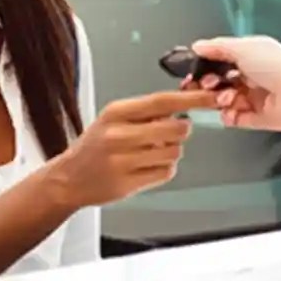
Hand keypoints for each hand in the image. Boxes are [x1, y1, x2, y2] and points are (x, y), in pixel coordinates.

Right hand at [50, 90, 217, 207]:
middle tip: (174, 131)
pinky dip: (164, 168)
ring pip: (174, 152)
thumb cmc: (95, 145)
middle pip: (175, 129)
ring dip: (172, 151)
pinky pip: (166, 172)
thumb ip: (146, 112)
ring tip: (153, 151)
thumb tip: (183, 103)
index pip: (162, 101)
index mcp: (116, 113)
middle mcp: (118, 136)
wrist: (69, 178)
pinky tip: (147, 166)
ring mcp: (123, 161)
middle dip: (182, 130)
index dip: (191, 99)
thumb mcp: (113, 118)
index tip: (211, 96)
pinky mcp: (128, 183)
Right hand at [182, 36, 280, 131]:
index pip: (219, 60)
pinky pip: (235, 119)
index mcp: (250, 56)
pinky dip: (229, 117)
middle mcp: (251, 76)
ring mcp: (254, 98)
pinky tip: (230, 112)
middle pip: (219, 82)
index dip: (204, 66)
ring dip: (219, 100)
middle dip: (208, 84)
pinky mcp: (257, 118)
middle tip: (206, 85)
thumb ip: (217, 47)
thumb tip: (198, 46)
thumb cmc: (280, 67)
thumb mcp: (243, 48)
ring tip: (227, 97)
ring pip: (224, 101)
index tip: (192, 71)